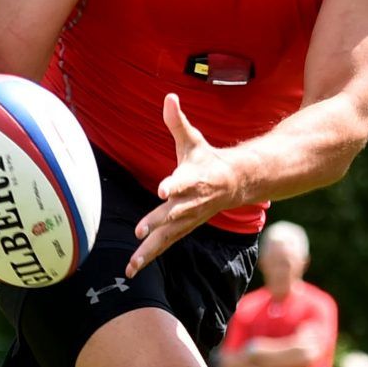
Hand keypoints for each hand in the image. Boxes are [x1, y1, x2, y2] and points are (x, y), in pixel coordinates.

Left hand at [129, 95, 246, 274]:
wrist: (235, 184)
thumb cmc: (207, 160)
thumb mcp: (193, 139)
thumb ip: (177, 121)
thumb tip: (169, 97)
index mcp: (195, 178)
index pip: (184, 181)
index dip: (174, 185)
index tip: (163, 190)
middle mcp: (191, 202)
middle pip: (174, 213)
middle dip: (158, 221)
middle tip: (141, 230)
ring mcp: (188, 219)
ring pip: (168, 236)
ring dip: (149, 250)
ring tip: (132, 264)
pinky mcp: (183, 229)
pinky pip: (165, 245)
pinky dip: (149, 257)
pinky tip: (132, 270)